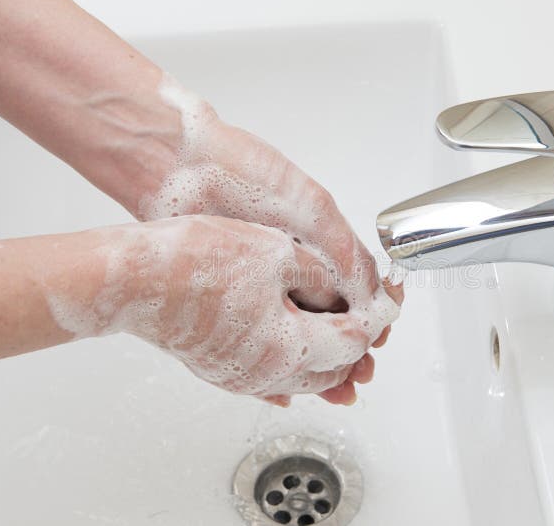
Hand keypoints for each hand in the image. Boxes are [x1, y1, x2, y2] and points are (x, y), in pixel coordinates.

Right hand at [47, 216, 399, 403]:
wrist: (133, 280)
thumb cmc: (195, 263)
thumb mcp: (275, 253)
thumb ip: (320, 276)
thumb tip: (343, 289)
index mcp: (290, 346)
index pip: (351, 341)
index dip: (373, 319)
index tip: (385, 303)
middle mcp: (268, 372)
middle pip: (330, 369)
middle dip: (354, 346)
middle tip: (369, 321)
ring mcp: (241, 375)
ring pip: (301, 377)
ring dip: (325, 357)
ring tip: (341, 333)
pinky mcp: (220, 368)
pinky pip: (271, 376)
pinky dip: (293, 361)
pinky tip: (297, 345)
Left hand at [123, 77, 404, 402]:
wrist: (177, 166)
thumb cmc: (244, 172)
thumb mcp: (311, 209)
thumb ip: (345, 251)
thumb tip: (376, 296)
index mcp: (319, 241)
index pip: (355, 290)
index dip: (369, 319)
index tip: (376, 343)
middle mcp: (292, 263)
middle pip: (329, 317)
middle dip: (347, 349)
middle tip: (357, 375)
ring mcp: (260, 278)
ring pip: (296, 330)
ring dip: (315, 359)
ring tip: (330, 387)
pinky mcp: (230, 289)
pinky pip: (259, 331)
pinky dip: (274, 355)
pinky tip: (283, 375)